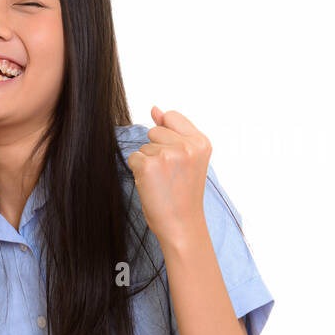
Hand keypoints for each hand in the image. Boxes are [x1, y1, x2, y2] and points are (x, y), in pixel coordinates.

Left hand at [125, 107, 210, 248]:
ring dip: (147, 163)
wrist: (181, 225)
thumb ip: (172, 131)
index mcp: (201, 142)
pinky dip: (137, 172)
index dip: (166, 135)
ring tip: (162, 182)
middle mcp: (187, 145)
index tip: (173, 158)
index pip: (172, 117)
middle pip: (154, 131)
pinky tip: (152, 186)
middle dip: (156, 150)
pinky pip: (133, 158)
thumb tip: (154, 108)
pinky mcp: (150, 165)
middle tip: (169, 175)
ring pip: (143, 146)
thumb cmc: (183, 195)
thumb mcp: (186, 159)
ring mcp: (168, 154)